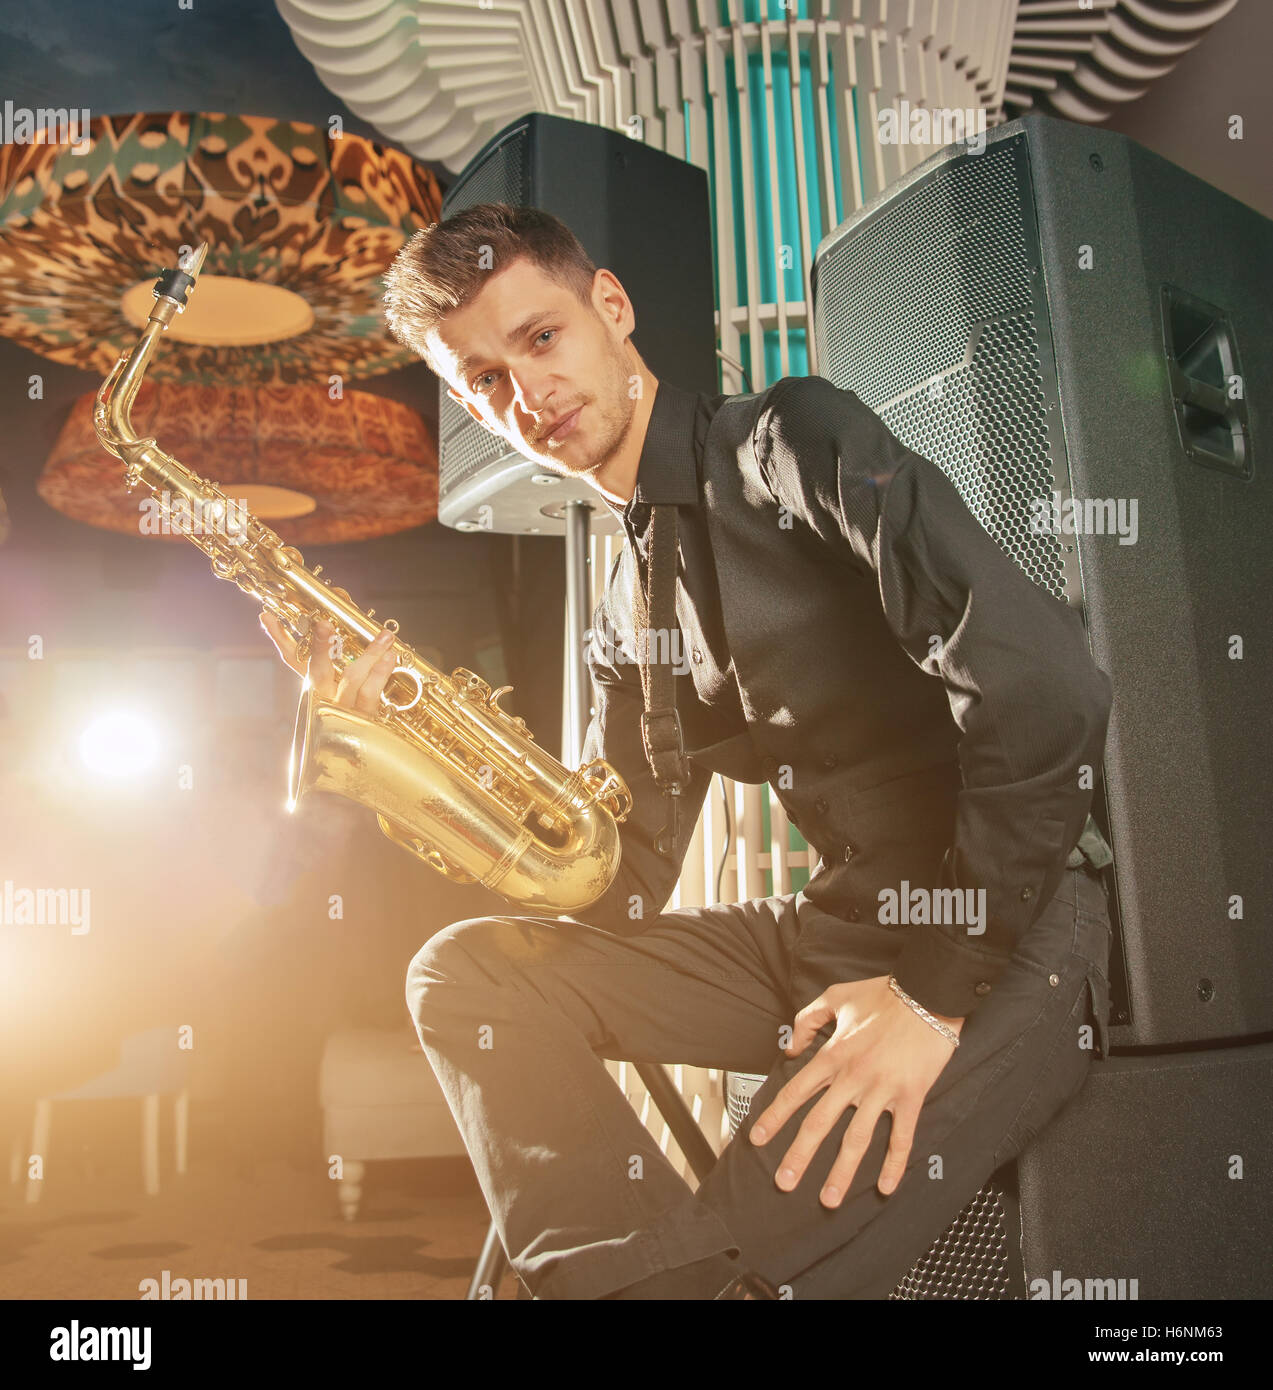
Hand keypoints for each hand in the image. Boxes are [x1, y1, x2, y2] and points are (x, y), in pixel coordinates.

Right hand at [259, 610, 397, 712]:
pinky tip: (390, 657)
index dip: (279, 638)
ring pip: (351, 678)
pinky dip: (380, 674)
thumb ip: (349, 664)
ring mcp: (341, 711)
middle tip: (323, 623)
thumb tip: (366, 632)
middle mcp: (322, 699)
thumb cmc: (355, 716)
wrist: (360, 760)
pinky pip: (369, 695)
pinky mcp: (361, 722)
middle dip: (320, 645)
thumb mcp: (346, 690)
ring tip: (385, 636)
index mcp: (314, 688)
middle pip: (316, 669)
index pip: (291, 660)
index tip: (266, 616)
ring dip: (370, 654)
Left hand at [748, 975, 963, 1205]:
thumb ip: (808, 1020)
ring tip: (828, 1199)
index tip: (757, 1140)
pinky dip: (894, 1164)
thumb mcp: (836, 996)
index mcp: (833, 1055)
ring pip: (857, 1138)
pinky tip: (886, 1188)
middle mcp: (853, 1078)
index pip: (796, 1093)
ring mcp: (882, 1090)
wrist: (928, 992)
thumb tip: (791, 1048)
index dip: (775, 1118)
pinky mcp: (910, 1097)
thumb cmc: (883, 994)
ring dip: (841, 1172)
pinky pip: (901, 1137)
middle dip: (799, 1156)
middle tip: (783, 1183)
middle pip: (819, 1123)